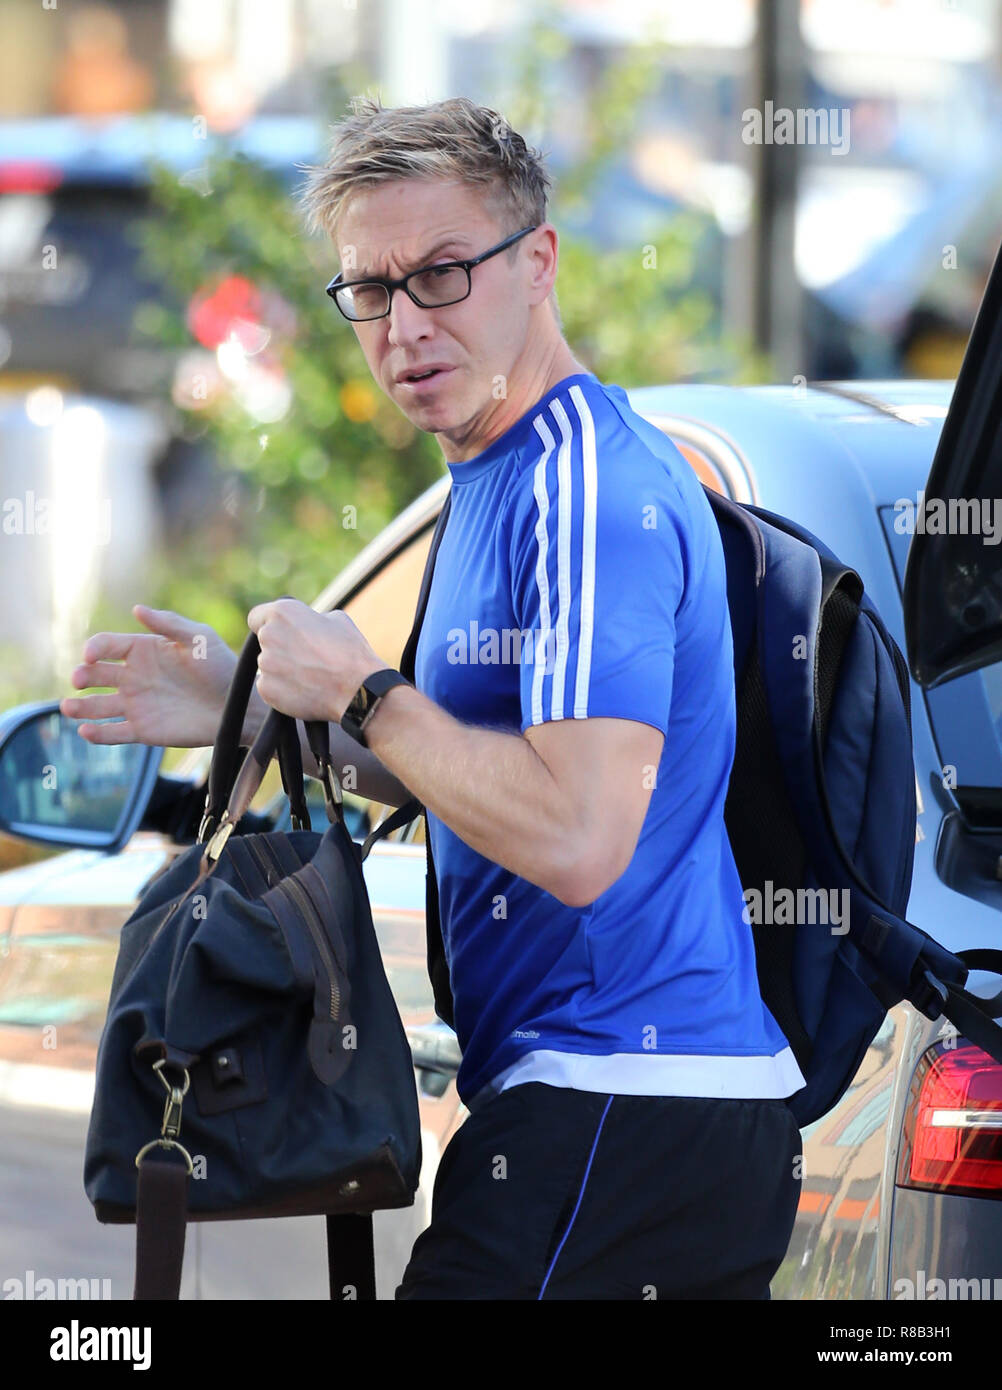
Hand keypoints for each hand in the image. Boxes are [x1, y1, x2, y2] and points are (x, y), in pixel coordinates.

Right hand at [59, 605, 240, 747]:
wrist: (238, 705)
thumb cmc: (221, 667)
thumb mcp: (199, 638)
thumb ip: (168, 623)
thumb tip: (137, 609)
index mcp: (143, 650)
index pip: (107, 646)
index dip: (94, 648)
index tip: (90, 655)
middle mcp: (134, 677)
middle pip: (96, 675)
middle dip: (83, 675)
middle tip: (79, 680)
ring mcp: (137, 704)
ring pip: (98, 706)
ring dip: (79, 707)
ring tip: (68, 708)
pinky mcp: (144, 730)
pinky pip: (114, 733)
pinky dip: (97, 734)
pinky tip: (85, 731)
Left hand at [247, 598, 383, 724]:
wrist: (358, 689)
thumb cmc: (350, 652)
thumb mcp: (336, 620)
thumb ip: (311, 620)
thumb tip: (306, 626)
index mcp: (282, 613)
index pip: (256, 617)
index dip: (268, 625)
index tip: (281, 634)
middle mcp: (269, 635)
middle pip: (265, 643)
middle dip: (280, 649)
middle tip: (305, 659)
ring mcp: (265, 664)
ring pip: (268, 666)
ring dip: (282, 670)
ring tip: (310, 677)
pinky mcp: (266, 689)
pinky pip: (270, 687)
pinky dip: (283, 690)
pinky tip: (305, 690)